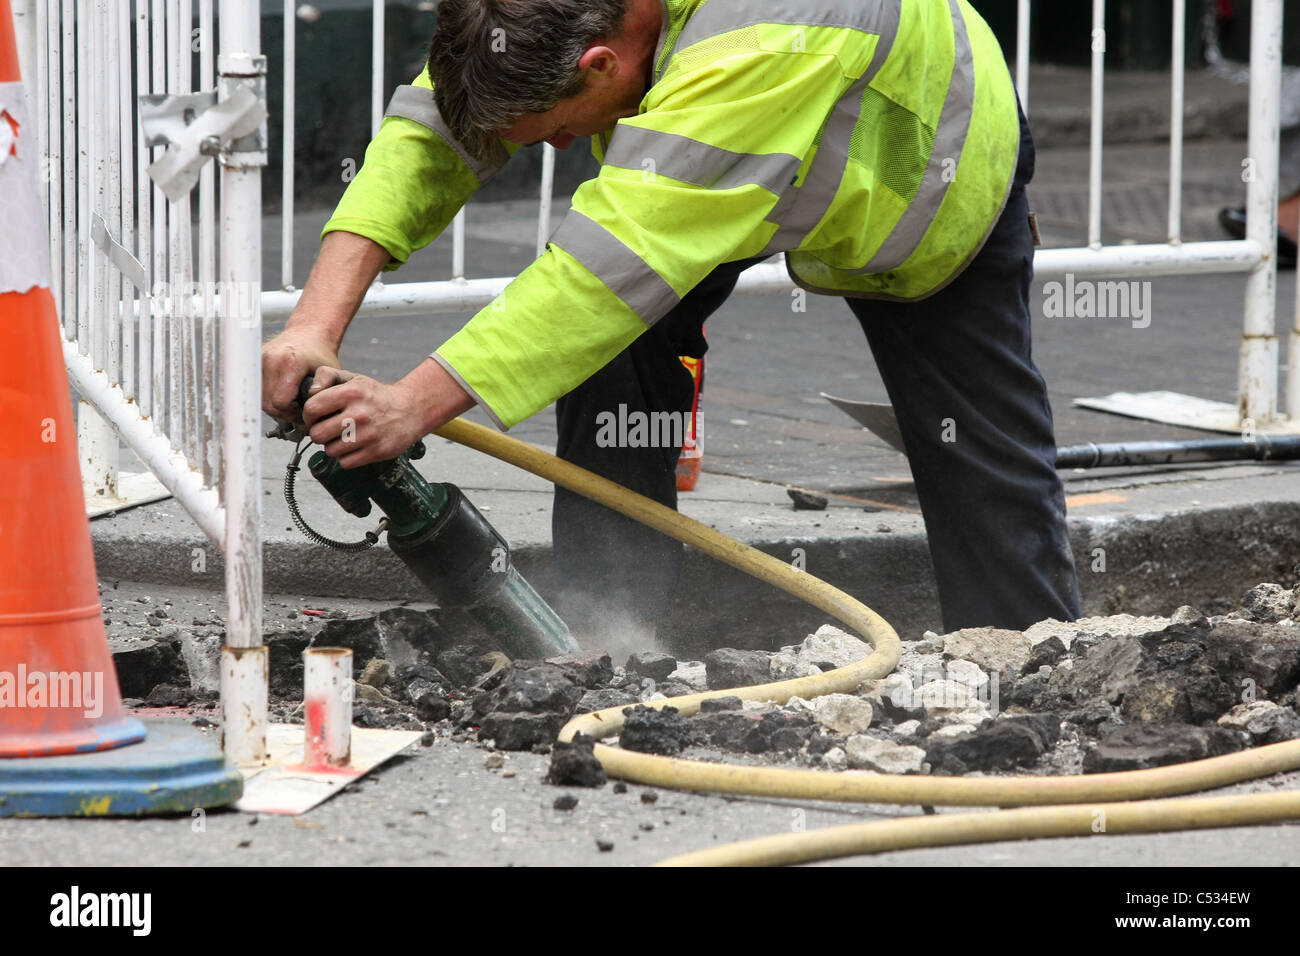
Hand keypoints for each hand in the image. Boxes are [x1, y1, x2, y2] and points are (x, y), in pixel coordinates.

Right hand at [262, 328, 339, 422]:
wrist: (308, 333)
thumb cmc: (320, 354)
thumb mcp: (330, 374)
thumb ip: (324, 394)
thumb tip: (313, 417)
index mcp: (290, 362)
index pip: (281, 403)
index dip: (293, 415)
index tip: (304, 416)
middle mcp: (271, 360)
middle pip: (268, 404)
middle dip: (284, 414)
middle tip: (299, 414)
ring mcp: (260, 361)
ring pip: (260, 399)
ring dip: (275, 407)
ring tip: (291, 405)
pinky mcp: (254, 363)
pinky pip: (257, 390)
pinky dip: (268, 397)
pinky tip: (282, 396)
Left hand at [303, 359, 476, 467]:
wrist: (410, 410)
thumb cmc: (375, 395)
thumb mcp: (353, 379)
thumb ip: (327, 376)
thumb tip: (309, 392)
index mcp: (352, 392)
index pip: (312, 408)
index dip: (308, 415)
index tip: (315, 417)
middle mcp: (360, 414)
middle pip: (317, 434)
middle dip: (318, 433)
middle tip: (327, 430)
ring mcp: (369, 435)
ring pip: (330, 451)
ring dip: (333, 446)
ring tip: (343, 438)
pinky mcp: (377, 451)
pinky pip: (346, 462)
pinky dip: (346, 457)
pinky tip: (354, 447)